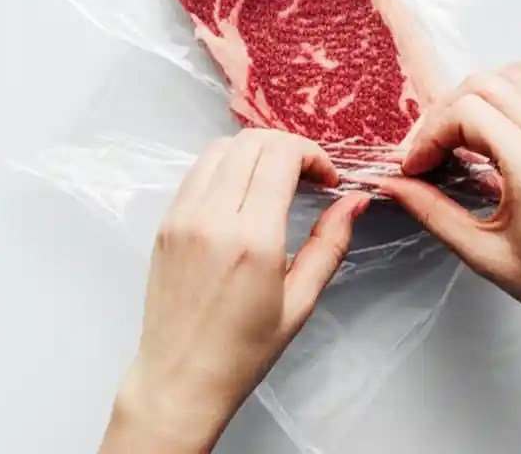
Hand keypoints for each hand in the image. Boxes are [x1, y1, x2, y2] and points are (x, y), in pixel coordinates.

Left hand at [102, 130, 369, 453]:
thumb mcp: (300, 301)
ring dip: (255, 151)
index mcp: (251, 239)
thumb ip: (331, 243)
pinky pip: (197, 171)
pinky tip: (243, 194)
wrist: (180, 378)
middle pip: (252, 141)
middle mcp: (211, 218)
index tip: (328, 181)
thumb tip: (355, 200)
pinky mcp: (165, 223)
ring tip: (276, 181)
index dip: (312, 155)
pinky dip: (226, 166)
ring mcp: (182, 217)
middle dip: (288, 147)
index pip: (280, 156)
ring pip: (221, 147)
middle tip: (308, 177)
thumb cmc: (244, 351)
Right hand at [381, 62, 520, 348]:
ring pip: (512, 77)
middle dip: (444, 112)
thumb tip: (394, 185)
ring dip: (473, 99)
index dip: (429, 134)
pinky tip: (485, 144)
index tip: (414, 168)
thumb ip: (433, 212)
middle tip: (426, 154)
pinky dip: (500, 104)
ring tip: (454, 142)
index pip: (467, 111)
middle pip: (486, 83)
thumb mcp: (485, 255)